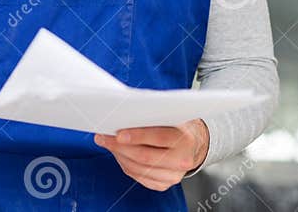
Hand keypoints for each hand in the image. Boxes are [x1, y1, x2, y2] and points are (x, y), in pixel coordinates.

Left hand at [93, 119, 208, 191]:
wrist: (194, 142)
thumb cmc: (178, 124)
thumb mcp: (169, 114)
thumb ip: (151, 114)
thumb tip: (123, 113)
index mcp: (186, 139)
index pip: (158, 138)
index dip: (137, 136)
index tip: (118, 134)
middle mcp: (182, 160)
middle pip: (145, 157)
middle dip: (120, 147)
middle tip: (103, 137)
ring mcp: (174, 175)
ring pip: (140, 169)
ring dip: (119, 156)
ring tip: (106, 143)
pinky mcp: (165, 184)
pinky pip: (140, 177)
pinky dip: (126, 165)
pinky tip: (119, 154)